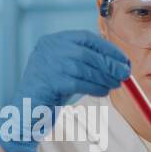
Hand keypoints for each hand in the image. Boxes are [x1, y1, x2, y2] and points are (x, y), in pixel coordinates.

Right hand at [0, 30, 129, 151]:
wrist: (26, 113)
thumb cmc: (51, 92)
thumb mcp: (68, 70)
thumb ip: (88, 63)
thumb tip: (120, 63)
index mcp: (53, 40)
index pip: (85, 38)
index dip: (108, 48)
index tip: (123, 59)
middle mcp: (47, 48)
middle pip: (86, 53)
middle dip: (109, 64)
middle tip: (125, 74)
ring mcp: (45, 64)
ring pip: (83, 68)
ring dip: (104, 77)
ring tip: (115, 85)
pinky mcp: (47, 81)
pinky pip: (77, 82)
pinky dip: (94, 87)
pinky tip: (102, 92)